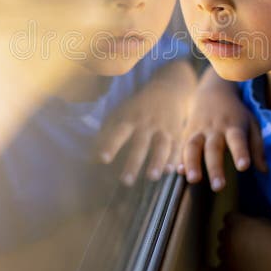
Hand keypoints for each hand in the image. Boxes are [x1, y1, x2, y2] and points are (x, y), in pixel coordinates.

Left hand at [95, 61, 193, 184]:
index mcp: (130, 118)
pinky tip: (169, 171)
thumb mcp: (122, 112)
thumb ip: (109, 132)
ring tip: (151, 177)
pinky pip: (176, 148)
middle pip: (140, 145)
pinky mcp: (177, 133)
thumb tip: (92, 155)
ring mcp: (163, 129)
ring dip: (156, 162)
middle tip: (125, 181)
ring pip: (161, 147)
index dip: (111, 145)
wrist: (169, 89)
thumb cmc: (139, 107)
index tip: (102, 159)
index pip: (119, 133)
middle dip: (133, 163)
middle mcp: (147, 124)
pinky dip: (173, 159)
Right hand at [179, 68, 265, 190]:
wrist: (213, 91)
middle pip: (214, 148)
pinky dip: (180, 158)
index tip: (244, 167)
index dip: (240, 153)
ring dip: (192, 163)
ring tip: (193, 180)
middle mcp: (215, 128)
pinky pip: (182, 146)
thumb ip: (257, 147)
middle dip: (215, 167)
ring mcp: (199, 130)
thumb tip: (264, 170)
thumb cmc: (235, 114)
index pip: (237, 140)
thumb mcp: (251, 124)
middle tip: (218, 187)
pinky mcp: (188, 133)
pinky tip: (179, 171)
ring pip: (193, 146)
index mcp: (234, 126)